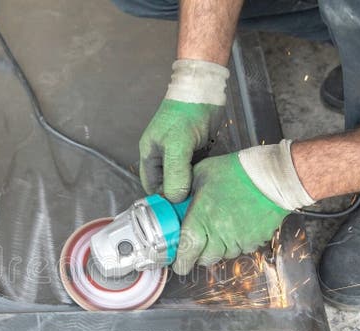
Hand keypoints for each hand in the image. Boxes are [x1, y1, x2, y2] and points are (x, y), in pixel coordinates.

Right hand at [139, 60, 228, 202]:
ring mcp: (179, 153)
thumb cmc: (186, 114)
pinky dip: (200, 178)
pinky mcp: (195, 150)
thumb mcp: (177, 145)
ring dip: (190, 187)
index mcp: (150, 154)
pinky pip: (195, 170)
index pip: (150, 184)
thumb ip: (175, 172)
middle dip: (177, 194)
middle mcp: (162, 156)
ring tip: (201, 199)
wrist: (204, 91)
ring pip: (182, 178)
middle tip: (191, 208)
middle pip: (167, 183)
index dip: (160, 198)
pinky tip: (208, 185)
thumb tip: (175, 197)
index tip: (175, 210)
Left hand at [173, 141, 314, 274]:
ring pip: (223, 255)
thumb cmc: (236, 171)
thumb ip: (182, 190)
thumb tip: (166, 199)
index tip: (178, 261)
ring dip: (218, 247)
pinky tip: (237, 225)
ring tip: (220, 227)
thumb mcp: (200, 173)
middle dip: (198, 254)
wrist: (272, 177)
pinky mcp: (255, 241)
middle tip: (198, 240)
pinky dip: (236, 242)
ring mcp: (239, 241)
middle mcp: (219, 235)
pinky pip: (241, 249)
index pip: (186, 253)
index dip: (180, 262)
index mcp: (201, 220)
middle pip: (204, 259)